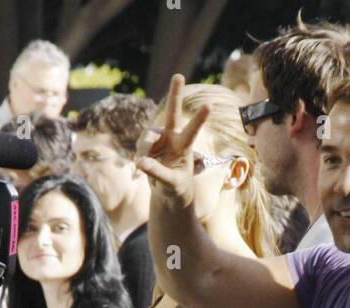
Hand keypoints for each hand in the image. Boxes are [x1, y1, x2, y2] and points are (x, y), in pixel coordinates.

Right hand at [135, 73, 209, 206]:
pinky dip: (139, 159)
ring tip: (143, 167)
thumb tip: (140, 162)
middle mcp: (172, 137)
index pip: (192, 131)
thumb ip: (157, 173)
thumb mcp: (171, 184)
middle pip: (173, 113)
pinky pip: (139, 146)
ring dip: (144, 151)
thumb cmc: (177, 188)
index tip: (210, 105)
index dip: (199, 119)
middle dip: (175, 94)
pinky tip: (141, 169)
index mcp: (184, 146)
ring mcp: (159, 138)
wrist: (168, 191)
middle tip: (179, 75)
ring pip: (146, 137)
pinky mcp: (147, 143)